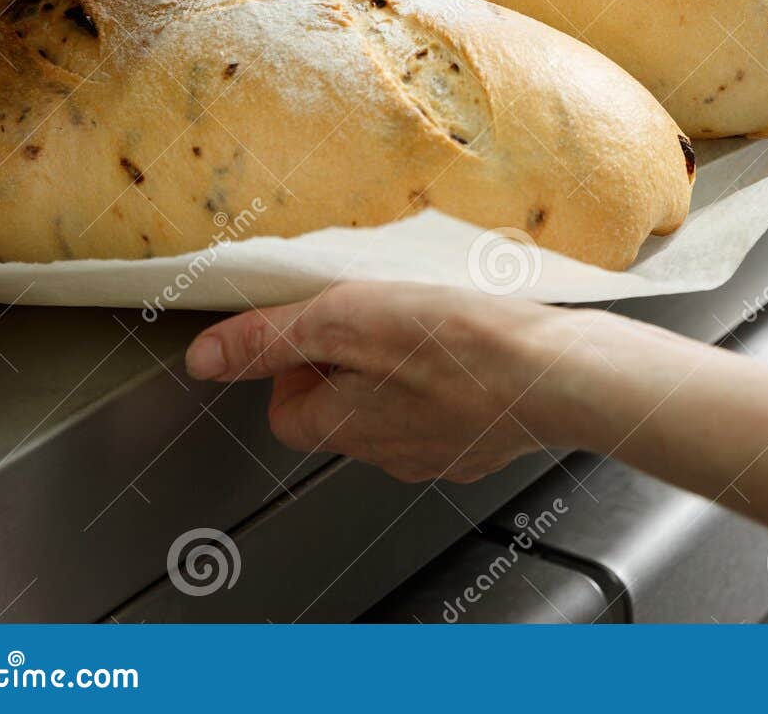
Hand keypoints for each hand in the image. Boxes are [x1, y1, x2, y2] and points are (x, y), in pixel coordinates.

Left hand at [186, 281, 597, 482]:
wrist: (563, 374)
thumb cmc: (463, 344)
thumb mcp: (345, 319)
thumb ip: (270, 339)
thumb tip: (204, 359)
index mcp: (345, 426)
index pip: (285, 413)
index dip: (291, 365)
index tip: (319, 325)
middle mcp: (390, 452)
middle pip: (342, 414)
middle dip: (349, 366)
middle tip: (378, 314)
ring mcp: (446, 452)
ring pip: (399, 414)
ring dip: (402, 372)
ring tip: (431, 321)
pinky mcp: (493, 440)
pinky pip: (455, 413)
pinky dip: (455, 382)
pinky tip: (476, 345)